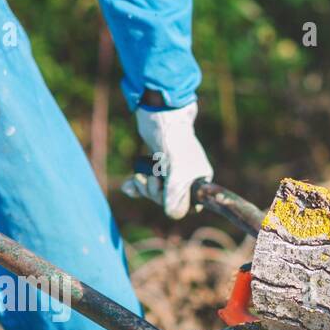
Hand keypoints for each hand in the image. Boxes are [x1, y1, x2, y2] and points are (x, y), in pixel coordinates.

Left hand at [122, 101, 212, 219]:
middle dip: (154, 192)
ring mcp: (171, 170)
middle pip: (169, 199)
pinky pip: (146, 184)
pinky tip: (129, 185)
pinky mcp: (156, 164)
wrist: (160, 115)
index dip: (174, 203)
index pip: (189, 205)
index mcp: (199, 180)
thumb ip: (175, 197)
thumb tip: (172, 215)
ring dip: (144, 188)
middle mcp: (187, 177)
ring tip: (140, 177)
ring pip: (156, 192)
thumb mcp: (177, 173)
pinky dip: (136, 186)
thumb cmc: (174, 143)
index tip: (164, 193)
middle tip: (151, 179)